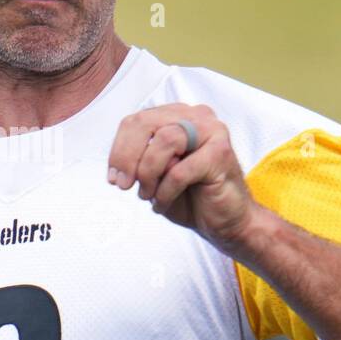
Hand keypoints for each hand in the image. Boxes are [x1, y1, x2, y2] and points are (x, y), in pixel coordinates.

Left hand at [106, 102, 256, 250]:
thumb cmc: (191, 197)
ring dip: (148, 173)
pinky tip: (163, 203)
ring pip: (165, 140)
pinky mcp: (221, 153)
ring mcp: (212, 131)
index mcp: (177, 117)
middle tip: (122, 185)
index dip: (118, 149)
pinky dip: (165, 192)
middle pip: (147, 123)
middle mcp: (196, 117)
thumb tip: (125, 161)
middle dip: (127, 157)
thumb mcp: (155, 175)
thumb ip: (140, 158)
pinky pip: (179, 170)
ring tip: (149, 195)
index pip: (137, 120)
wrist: (227, 222)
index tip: (113, 177)